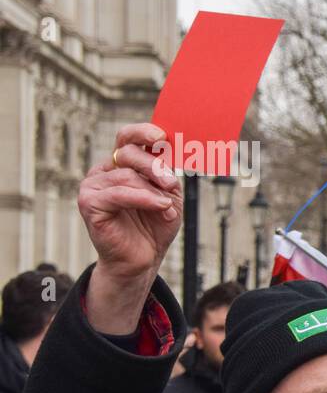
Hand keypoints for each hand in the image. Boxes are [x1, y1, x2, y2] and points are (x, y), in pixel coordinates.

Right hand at [79, 123, 181, 332]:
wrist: (142, 259)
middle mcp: (103, 172)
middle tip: (171, 184)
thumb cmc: (154, 226)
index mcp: (120, 165)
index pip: (126, 138)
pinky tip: (161, 207)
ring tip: (167, 208)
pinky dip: (144, 199)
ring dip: (153, 192)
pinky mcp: (89, 203)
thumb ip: (165, 173)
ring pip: (127, 176)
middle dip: (155, 167)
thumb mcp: (168, 195)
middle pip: (128, 154)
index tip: (161, 135)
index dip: (142, 132)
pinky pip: (119, 193)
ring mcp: (92, 186)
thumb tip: (166, 151)